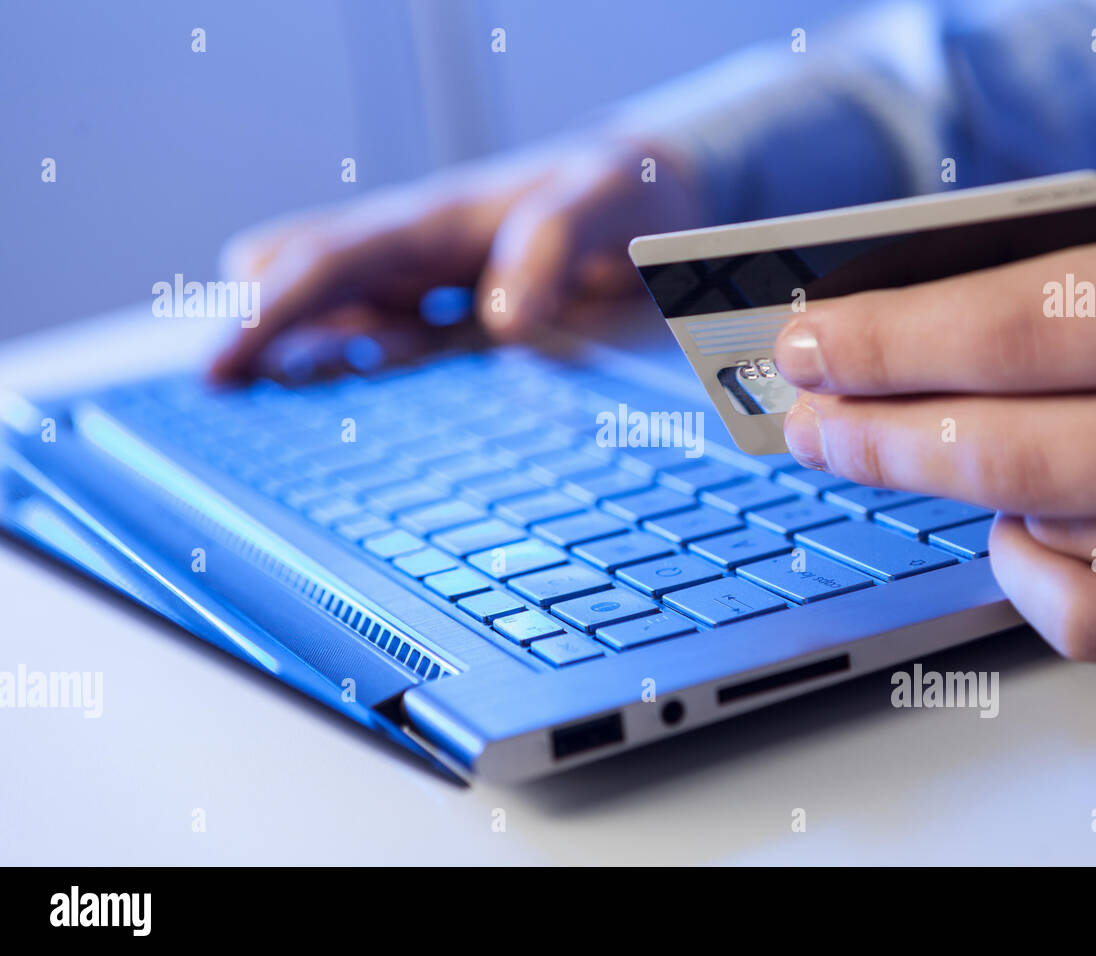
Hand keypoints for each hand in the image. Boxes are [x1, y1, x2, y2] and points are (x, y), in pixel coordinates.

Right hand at [209, 138, 702, 380]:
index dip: (268, 315)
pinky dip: (353, 371)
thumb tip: (503, 324)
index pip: (326, 264)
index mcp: (430, 222)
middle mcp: (408, 253)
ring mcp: (418, 285)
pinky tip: (356, 404)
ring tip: (280, 408)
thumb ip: (551, 248)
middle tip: (237, 391)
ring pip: (328, 318)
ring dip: (304, 357)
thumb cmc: (614, 192)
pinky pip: (374, 344)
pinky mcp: (438, 315)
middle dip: (260, 330)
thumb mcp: (601, 203)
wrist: (636, 191)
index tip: (219, 369)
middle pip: (298, 282)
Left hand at [773, 175, 1095, 667]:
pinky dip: (1031, 579)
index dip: (889, 338)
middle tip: (804, 420)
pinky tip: (1011, 536)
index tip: (807, 343)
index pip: (1017, 324)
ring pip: (1047, 529)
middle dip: (874, 431)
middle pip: (1007, 442)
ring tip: (886, 454)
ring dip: (943, 491)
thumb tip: (1034, 254)